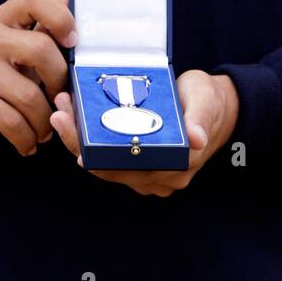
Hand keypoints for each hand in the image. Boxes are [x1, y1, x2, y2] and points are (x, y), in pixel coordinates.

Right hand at [0, 0, 75, 159]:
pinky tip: (26, 144)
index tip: (72, 42)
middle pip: (40, 49)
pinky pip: (11, 120)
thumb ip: (40, 33)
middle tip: (60, 103)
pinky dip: (26, 138)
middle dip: (59, 84)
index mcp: (0, 21)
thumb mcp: (14, 57)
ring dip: (43, 122)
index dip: (60, 16)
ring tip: (43, 132)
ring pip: (28, 95)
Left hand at [48, 69, 239, 196]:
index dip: (92, 151)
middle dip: (78, 140)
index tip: (71, 125)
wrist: (221, 109)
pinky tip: (77, 116)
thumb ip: (200, 119)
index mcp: (175, 167)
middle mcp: (160, 178)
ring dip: (81, 138)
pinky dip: (91, 139)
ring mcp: (150, 174)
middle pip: (107, 168)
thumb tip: (195, 138)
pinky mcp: (143, 164)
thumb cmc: (210, 102)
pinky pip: (110, 157)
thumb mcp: (206, 102)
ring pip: (105, 164)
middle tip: (59, 111)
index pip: (123, 167)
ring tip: (63, 108)